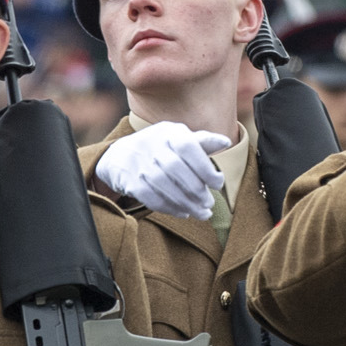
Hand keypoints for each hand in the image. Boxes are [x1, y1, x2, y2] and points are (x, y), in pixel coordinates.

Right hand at [98, 121, 235, 218]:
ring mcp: (138, 163)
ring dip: (186, 203)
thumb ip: (202, 141)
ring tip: (202, 213)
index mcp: (168, 132)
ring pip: (164, 185)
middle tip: (210, 203)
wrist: (119, 156)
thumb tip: (226, 142)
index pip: (188, 147)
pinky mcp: (130, 181)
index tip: (218, 183)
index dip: (205, 167)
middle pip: (176, 169)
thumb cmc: (159, 147)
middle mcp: (151, 144)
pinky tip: (183, 213)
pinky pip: (151, 197)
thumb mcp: (178, 138)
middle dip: (197, 189)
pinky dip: (170, 208)